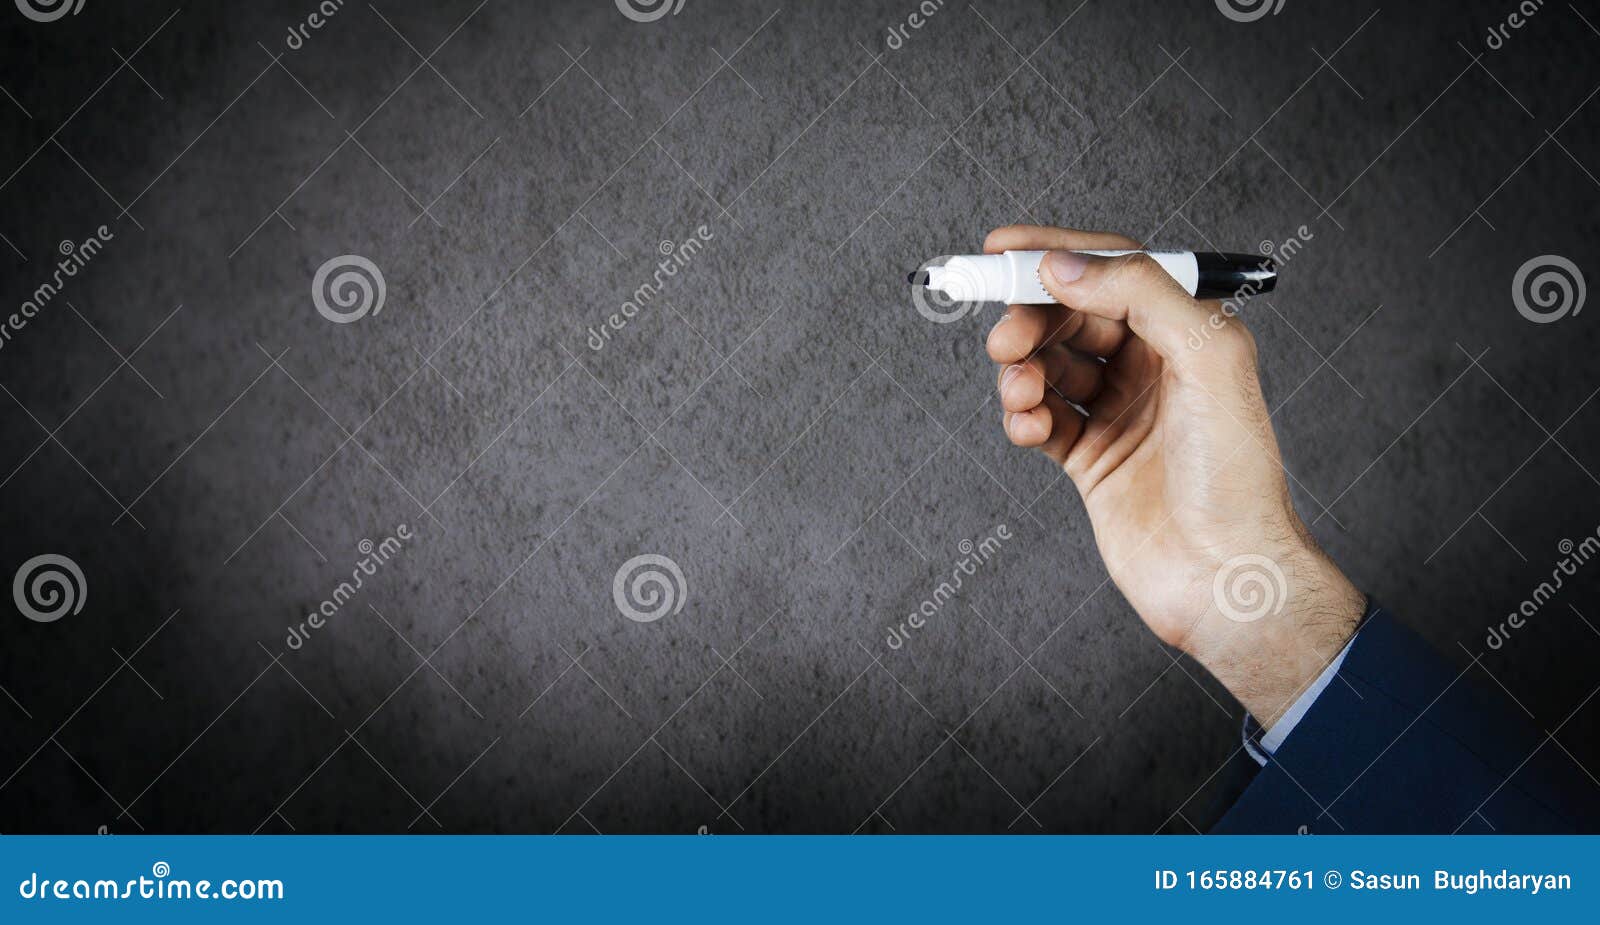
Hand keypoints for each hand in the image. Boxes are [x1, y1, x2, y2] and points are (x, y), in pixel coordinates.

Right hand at [985, 225, 1364, 727]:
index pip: (1112, 268)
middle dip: (1029, 320)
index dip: (1055, 253)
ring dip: (1022, 371)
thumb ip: (1140, 293)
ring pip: (1049, 366)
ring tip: (1019, 393)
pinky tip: (1029, 429)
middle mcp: (1152, 366)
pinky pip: (1041, 418)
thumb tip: (1063, 265)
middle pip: (1070, 316)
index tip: (1000, 249)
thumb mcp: (1207, 358)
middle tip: (1005, 340)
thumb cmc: (1235, 476)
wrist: (1223, 577)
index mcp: (1185, 333)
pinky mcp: (1091, 459)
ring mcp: (1119, 413)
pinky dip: (1024, 417)